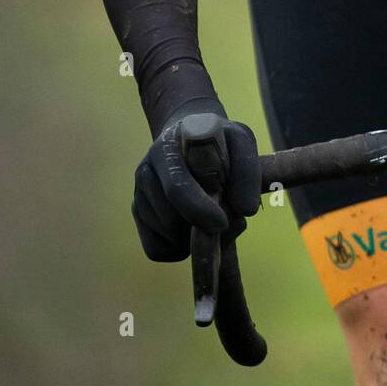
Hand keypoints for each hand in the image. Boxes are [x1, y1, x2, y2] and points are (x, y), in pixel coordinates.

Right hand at [132, 103, 261, 260]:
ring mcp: (139, 195)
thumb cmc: (219, 141)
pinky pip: (158, 249)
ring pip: (167, 238)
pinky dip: (180, 248)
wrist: (192, 136)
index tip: (222, 223)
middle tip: (226, 222)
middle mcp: (146, 172)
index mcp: (167, 149)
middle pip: (171, 221)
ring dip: (195, 238)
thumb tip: (246, 209)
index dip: (200, 210)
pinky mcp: (139, 216)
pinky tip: (194, 227)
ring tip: (213, 216)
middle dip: (201, 228)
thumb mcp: (239, 141)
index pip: (177, 188)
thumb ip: (247, 169)